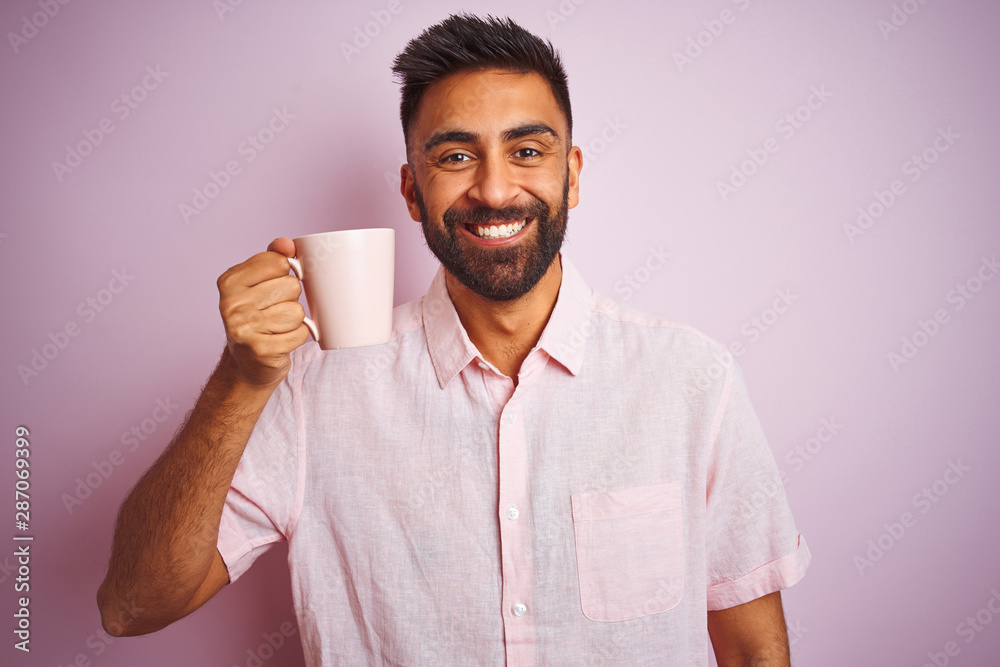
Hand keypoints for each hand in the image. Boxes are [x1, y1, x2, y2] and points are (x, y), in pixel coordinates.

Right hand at [216, 237, 309, 386]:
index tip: (273, 288)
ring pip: (297, 311)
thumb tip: (286, 243)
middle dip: (290, 299)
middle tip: (273, 312)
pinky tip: (281, 341)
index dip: (284, 275)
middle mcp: (232, 304)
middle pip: (291, 286)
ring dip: (294, 320)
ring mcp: (244, 328)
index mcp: (229, 281)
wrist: (246, 365)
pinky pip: (300, 333)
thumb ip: (272, 259)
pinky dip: (297, 337)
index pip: (278, 262)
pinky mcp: (261, 350)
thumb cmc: (257, 319)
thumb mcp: (258, 285)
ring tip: (277, 328)